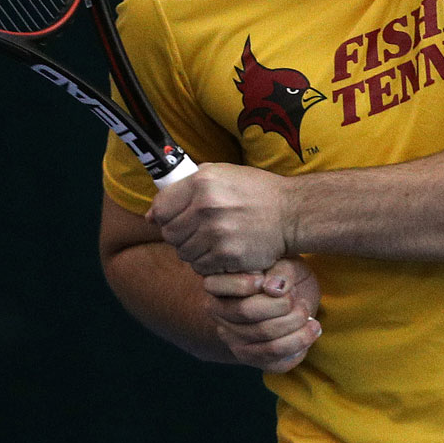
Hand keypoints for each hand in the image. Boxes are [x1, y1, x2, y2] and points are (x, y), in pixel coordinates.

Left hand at [147, 162, 292, 275]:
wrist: (292, 213)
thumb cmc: (256, 192)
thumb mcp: (221, 174)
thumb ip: (185, 188)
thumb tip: (151, 215)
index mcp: (203, 182)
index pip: (161, 209)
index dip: (164, 216)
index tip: (177, 218)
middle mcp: (207, 207)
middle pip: (170, 233)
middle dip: (179, 235)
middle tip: (198, 231)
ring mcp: (217, 234)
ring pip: (184, 253)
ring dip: (193, 251)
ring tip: (213, 241)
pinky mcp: (228, 257)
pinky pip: (201, 268)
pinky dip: (207, 264)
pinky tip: (221, 253)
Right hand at [202, 257, 321, 373]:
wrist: (291, 299)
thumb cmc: (283, 275)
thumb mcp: (284, 262)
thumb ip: (280, 270)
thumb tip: (274, 288)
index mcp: (218, 285)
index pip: (220, 286)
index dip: (246, 283)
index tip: (273, 281)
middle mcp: (219, 314)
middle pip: (247, 311)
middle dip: (283, 306)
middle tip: (299, 300)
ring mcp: (233, 339)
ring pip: (266, 341)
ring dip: (298, 328)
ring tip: (310, 316)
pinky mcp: (252, 359)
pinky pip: (276, 360)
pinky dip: (300, 346)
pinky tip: (310, 331)